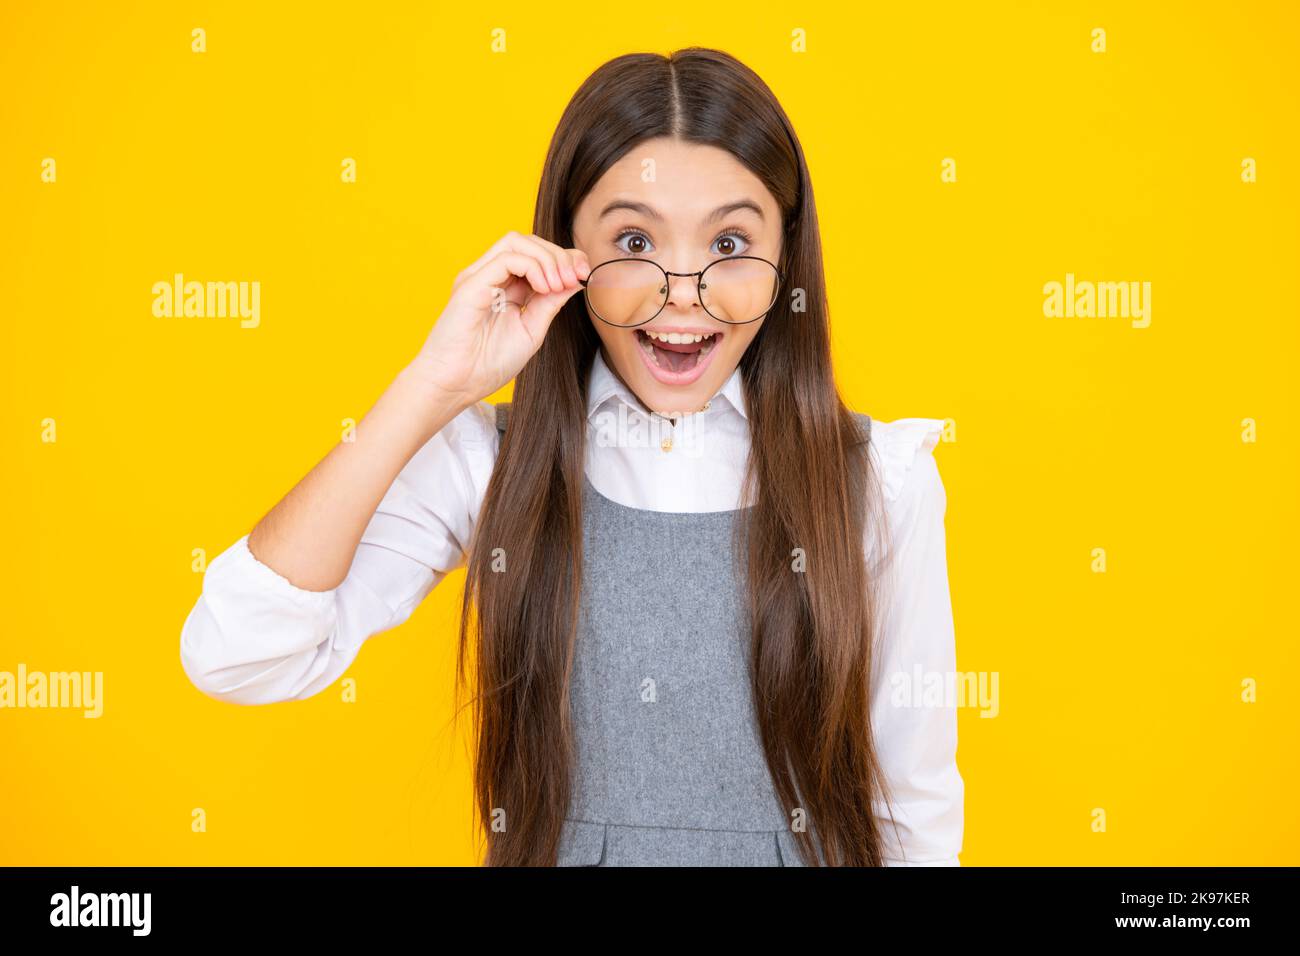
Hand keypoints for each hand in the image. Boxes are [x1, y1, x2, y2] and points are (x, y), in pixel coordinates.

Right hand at [403, 231, 590, 408]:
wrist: (456, 385)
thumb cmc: (488, 364)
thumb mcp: (532, 330)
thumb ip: (551, 303)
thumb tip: (576, 279)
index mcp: (505, 288)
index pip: (536, 255)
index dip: (564, 258)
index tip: (584, 273)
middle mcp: (491, 277)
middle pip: (529, 243)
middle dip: (560, 255)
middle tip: (576, 277)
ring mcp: (479, 278)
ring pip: (516, 242)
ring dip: (547, 258)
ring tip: (558, 284)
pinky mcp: (471, 283)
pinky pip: (506, 258)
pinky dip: (532, 266)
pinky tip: (544, 287)